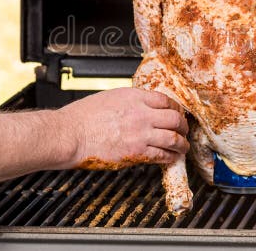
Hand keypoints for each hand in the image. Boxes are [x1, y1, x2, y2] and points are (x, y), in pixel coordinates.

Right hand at [59, 88, 189, 169]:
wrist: (72, 134)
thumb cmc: (82, 117)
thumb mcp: (109, 97)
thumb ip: (128, 101)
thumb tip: (138, 105)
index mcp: (134, 97)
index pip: (166, 100)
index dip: (175, 108)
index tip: (177, 113)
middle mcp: (141, 114)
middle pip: (175, 118)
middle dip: (183, 125)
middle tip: (184, 130)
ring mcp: (141, 133)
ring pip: (173, 138)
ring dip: (182, 144)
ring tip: (183, 147)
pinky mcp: (137, 152)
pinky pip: (162, 155)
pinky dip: (170, 157)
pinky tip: (172, 158)